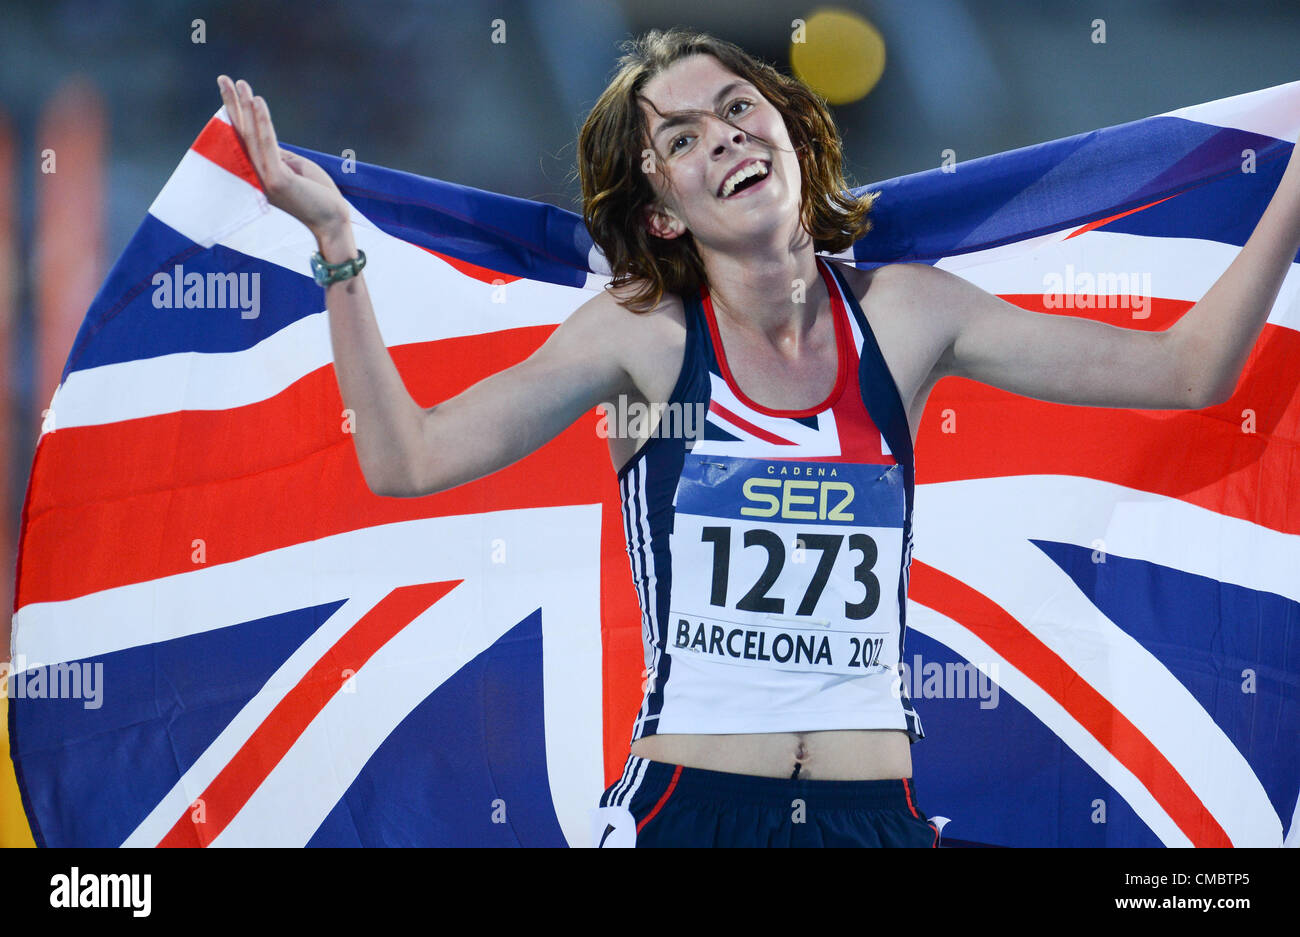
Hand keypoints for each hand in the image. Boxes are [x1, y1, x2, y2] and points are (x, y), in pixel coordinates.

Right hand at [216, 75, 350, 238]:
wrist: (334, 222)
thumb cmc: (319, 195)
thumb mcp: (297, 167)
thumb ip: (279, 153)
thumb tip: (266, 135)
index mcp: (261, 171)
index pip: (245, 137)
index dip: (237, 113)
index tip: (231, 88)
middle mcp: (257, 174)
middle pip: (242, 133)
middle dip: (233, 104)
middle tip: (224, 77)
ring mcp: (265, 178)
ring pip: (251, 136)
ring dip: (244, 107)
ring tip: (240, 83)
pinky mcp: (277, 180)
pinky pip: (267, 144)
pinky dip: (262, 121)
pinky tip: (257, 101)